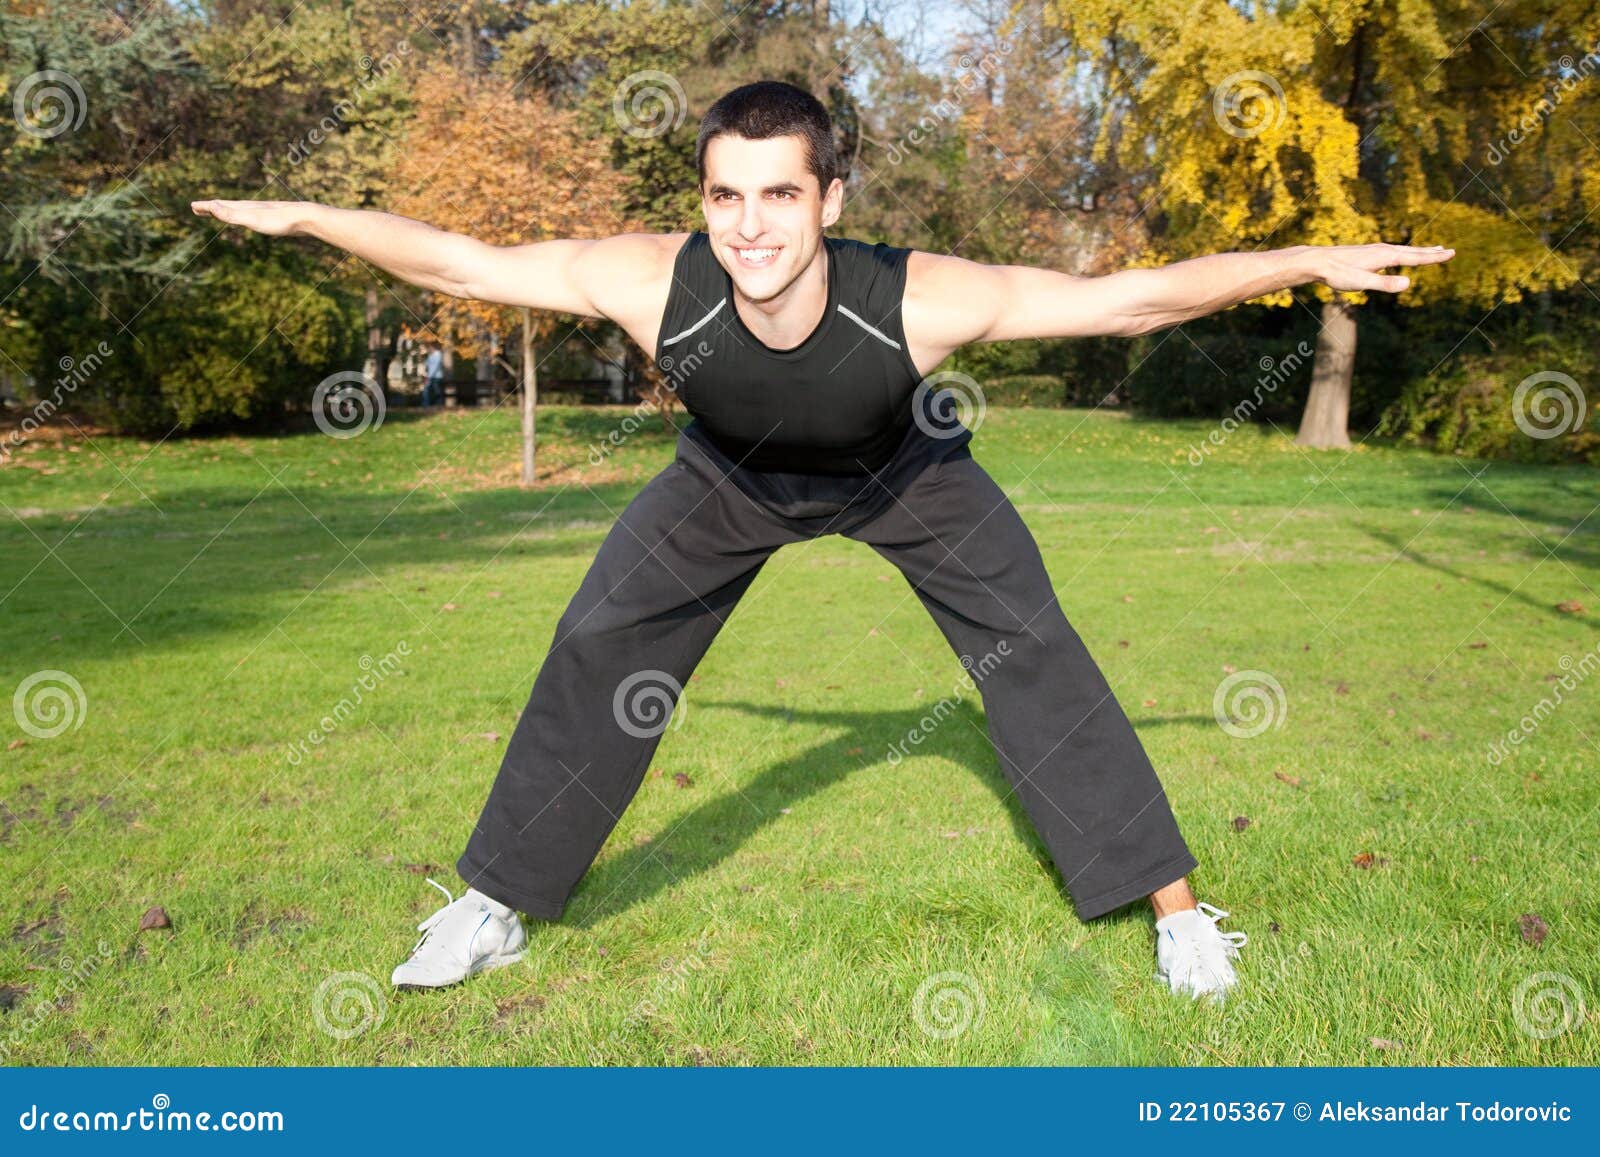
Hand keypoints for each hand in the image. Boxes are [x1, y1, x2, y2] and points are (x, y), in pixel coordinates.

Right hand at [189, 198, 308, 236]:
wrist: (306, 218)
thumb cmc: (279, 221)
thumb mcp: (252, 219)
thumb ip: (232, 214)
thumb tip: (211, 205)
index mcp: (245, 208)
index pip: (220, 206)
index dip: (205, 207)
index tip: (191, 206)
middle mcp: (253, 207)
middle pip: (228, 207)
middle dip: (212, 208)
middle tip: (198, 209)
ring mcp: (264, 212)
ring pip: (241, 211)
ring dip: (227, 211)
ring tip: (220, 212)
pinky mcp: (275, 218)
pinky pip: (253, 216)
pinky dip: (244, 216)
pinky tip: (250, 219)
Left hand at [1309, 242, 1454, 292]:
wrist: (1317, 261)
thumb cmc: (1338, 273)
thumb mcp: (1361, 282)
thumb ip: (1384, 284)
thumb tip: (1408, 283)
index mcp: (1386, 256)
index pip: (1415, 257)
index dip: (1434, 257)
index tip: (1451, 254)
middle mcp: (1383, 249)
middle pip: (1412, 251)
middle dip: (1431, 253)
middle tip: (1450, 251)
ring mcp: (1375, 250)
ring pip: (1403, 250)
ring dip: (1419, 251)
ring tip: (1432, 250)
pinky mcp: (1367, 253)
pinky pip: (1392, 252)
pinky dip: (1404, 252)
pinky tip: (1401, 255)